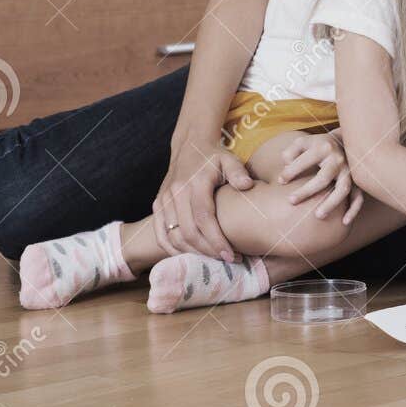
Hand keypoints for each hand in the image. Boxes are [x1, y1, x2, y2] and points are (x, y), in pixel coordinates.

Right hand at [156, 133, 255, 262]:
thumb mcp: (230, 159)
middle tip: (229, 260)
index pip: (204, 219)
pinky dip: (172, 248)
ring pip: (173, 236)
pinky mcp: (158, 204)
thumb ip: (238, 172)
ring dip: (192, 252)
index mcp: (195, 183)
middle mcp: (176, 193)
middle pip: (188, 232)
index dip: (216, 240)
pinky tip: (190, 256)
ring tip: (213, 260)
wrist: (189, 146)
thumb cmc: (215, 156)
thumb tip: (247, 185)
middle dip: (208, 251)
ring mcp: (164, 199)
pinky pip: (160, 233)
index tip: (230, 255)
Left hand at [279, 131, 363, 224]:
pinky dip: (353, 210)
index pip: (305, 161)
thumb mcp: (302, 142)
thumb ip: (290, 152)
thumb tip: (286, 166)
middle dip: (307, 191)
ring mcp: (349, 172)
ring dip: (331, 204)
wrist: (345, 142)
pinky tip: (344, 222)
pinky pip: (358, 197)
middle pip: (323, 178)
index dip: (290, 172)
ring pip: (343, 189)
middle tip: (291, 201)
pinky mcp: (357, 182)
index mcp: (324, 148)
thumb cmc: (317, 146)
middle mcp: (338, 160)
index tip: (280, 181)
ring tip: (318, 216)